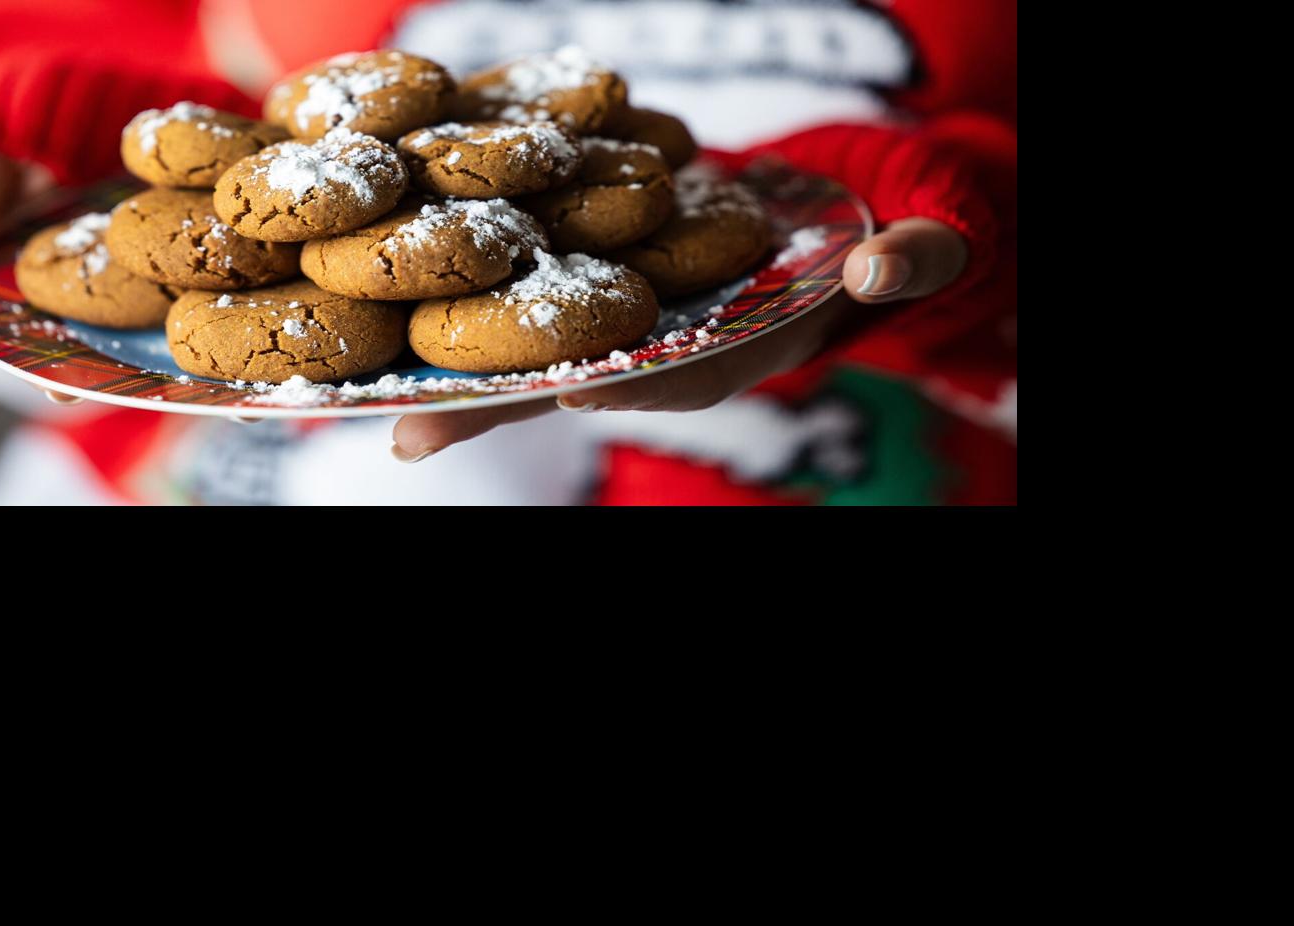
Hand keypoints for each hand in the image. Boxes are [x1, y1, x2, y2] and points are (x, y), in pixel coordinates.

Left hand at [390, 217, 967, 461]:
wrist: (857, 226)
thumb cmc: (891, 248)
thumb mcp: (922, 248)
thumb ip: (912, 259)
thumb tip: (885, 264)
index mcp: (736, 349)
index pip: (664, 375)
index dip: (606, 384)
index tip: (544, 392)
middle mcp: (673, 340)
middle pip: (572, 374)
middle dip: (489, 399)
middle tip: (399, 427)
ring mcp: (640, 309)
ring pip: (541, 336)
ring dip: (460, 353)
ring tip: (371, 381)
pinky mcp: (615, 264)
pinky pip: (544, 276)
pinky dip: (485, 276)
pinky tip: (415, 265)